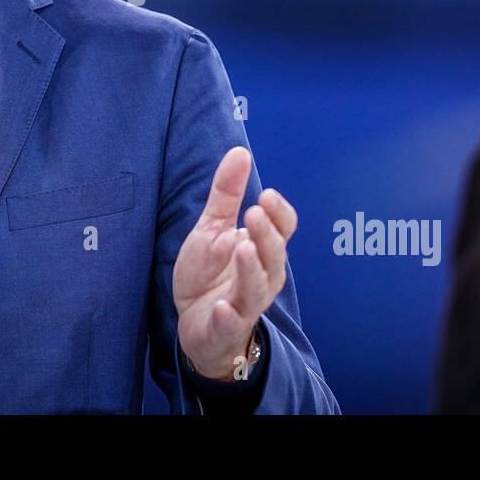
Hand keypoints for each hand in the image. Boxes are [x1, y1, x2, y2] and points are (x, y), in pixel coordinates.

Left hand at [173, 146, 297, 380]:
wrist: (197, 324)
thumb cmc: (211, 273)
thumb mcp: (212, 228)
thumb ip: (226, 194)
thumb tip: (240, 151)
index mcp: (263, 250)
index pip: (283, 229)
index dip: (279, 214)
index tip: (266, 195)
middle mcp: (263, 276)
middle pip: (274, 255)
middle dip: (266, 235)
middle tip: (254, 214)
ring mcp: (245, 304)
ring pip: (256, 288)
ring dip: (251, 269)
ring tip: (242, 249)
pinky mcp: (225, 328)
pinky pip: (231, 323)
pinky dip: (228, 316)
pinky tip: (221, 306)